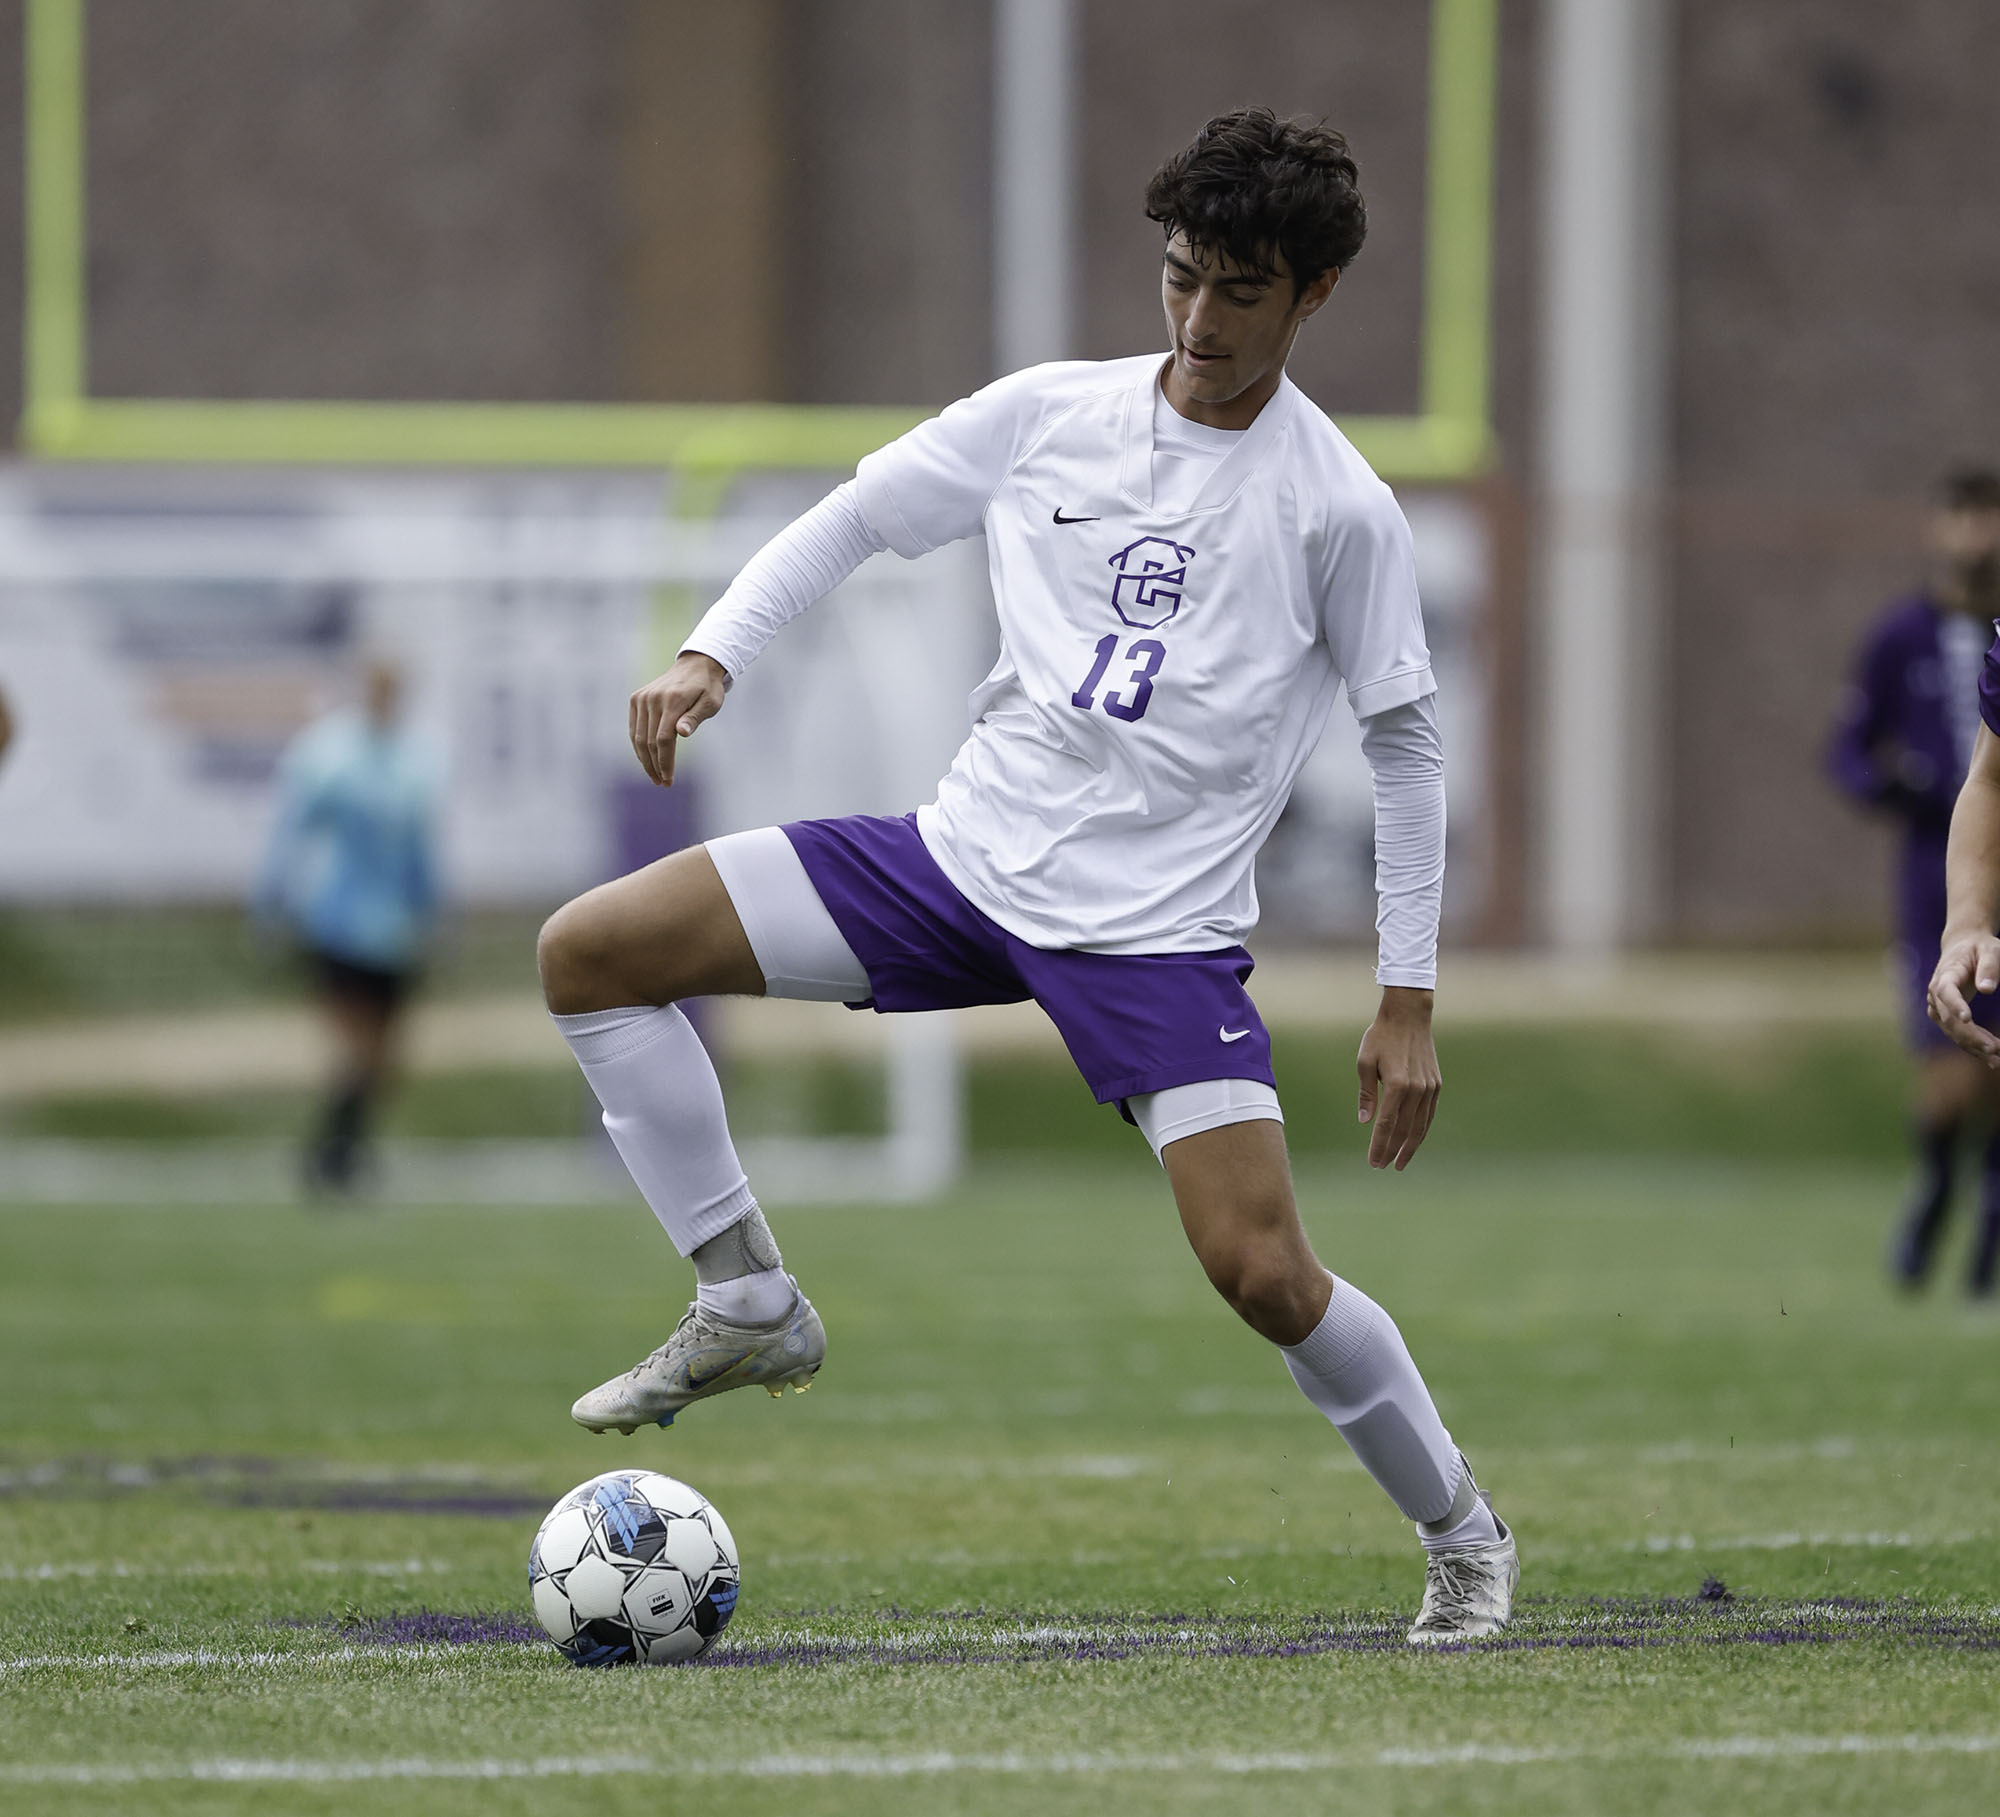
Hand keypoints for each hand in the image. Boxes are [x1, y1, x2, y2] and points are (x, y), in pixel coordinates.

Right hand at [629, 652, 728, 785]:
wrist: (696, 664)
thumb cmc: (707, 688)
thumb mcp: (710, 703)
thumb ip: (695, 718)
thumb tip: (681, 733)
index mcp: (672, 700)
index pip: (663, 739)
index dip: (665, 762)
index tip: (668, 780)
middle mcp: (652, 699)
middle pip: (648, 741)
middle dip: (654, 766)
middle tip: (662, 783)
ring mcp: (642, 698)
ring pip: (638, 737)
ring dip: (645, 760)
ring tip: (654, 776)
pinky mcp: (636, 699)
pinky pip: (635, 728)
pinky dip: (639, 746)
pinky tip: (647, 759)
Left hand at [1356, 986, 1440, 1170]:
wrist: (1409, 1016)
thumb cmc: (1381, 1037)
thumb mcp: (1365, 1062)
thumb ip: (1367, 1094)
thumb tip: (1365, 1121)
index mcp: (1397, 1084)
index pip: (1387, 1124)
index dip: (1379, 1146)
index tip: (1373, 1162)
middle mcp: (1417, 1089)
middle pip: (1405, 1130)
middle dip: (1393, 1151)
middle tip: (1382, 1166)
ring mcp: (1430, 1088)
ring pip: (1421, 1126)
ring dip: (1410, 1147)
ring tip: (1399, 1162)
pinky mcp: (1436, 1085)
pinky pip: (1429, 1115)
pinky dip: (1421, 1130)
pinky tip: (1413, 1141)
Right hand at [1928, 930, 1999, 1064]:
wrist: (1962, 947)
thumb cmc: (1979, 947)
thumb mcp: (1990, 949)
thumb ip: (1990, 967)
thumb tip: (1987, 990)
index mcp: (1945, 974)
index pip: (1946, 992)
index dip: (1955, 1005)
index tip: (1968, 1018)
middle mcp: (1935, 993)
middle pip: (1950, 1019)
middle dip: (1972, 1036)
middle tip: (1996, 1049)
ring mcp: (1937, 1006)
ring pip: (1952, 1031)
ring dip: (1973, 1046)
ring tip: (1997, 1059)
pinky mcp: (1944, 1015)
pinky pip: (1956, 1033)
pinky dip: (1972, 1046)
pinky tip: (1990, 1057)